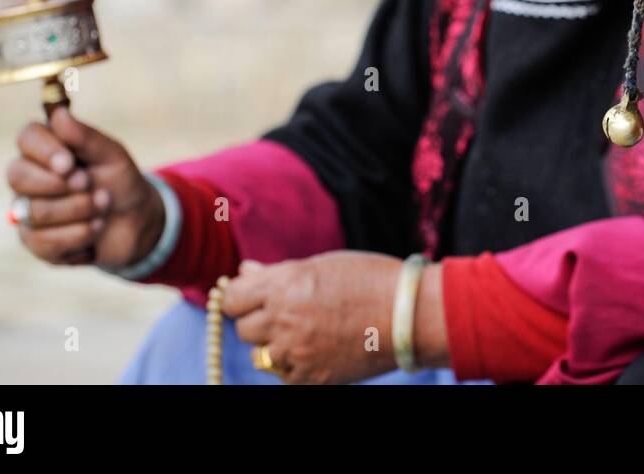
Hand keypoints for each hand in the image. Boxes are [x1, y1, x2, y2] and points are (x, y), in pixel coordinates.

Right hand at [6, 108, 161, 267]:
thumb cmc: (121, 182)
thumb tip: (58, 113)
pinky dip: (79, 235)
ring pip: (35, 212)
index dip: (44, 151)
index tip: (69, 163)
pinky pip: (44, 242)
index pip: (27, 138)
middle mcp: (29, 177)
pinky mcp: (34, 242)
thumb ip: (86, 137)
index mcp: (48, 148)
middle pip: (17, 176)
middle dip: (61, 186)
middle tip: (90, 185)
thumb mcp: (113, 156)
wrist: (136, 223)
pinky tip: (96, 229)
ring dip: (79, 210)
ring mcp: (27, 210)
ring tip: (104, 206)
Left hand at [222, 251, 447, 384]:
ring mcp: (296, 353)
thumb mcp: (322, 265)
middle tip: (287, 313)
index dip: (241, 296)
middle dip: (260, 320)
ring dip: (277, 344)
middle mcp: (283, 320)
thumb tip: (244, 272)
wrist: (411, 315)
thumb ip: (278, 273)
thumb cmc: (370, 280)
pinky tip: (320, 348)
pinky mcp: (311, 378)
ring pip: (262, 354)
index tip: (253, 296)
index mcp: (284, 285)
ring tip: (309, 331)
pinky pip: (284, 374)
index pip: (232, 298)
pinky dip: (295, 364)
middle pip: (244, 328)